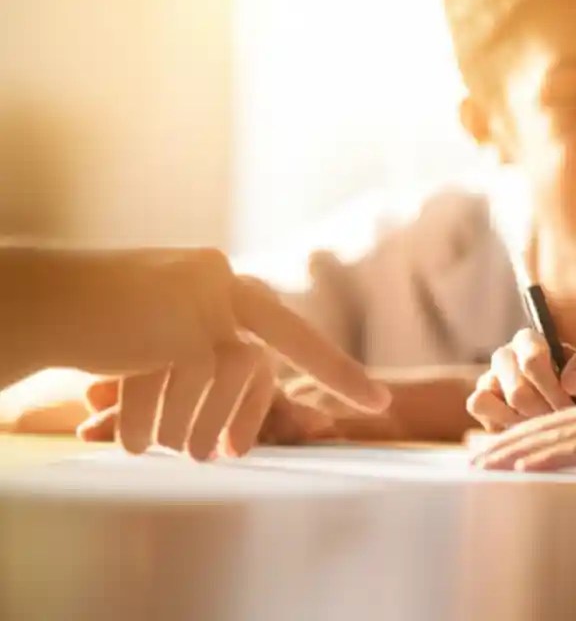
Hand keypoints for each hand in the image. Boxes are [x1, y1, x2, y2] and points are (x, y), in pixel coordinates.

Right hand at [33, 248, 389, 458]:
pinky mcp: (180, 322)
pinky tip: (131, 443)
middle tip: (288, 439)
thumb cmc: (98, 322)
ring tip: (177, 454)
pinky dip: (158, 421)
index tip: (378, 403)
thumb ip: (208, 345)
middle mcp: (222, 280)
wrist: (39, 299)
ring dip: (194, 426)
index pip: (288, 330)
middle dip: (311, 388)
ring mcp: (202, 297)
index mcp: (222, 281)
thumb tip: (244, 396)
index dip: (333, 370)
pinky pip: (191, 387)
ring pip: (226, 379)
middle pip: (277, 348)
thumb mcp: (164, 327)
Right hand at [466, 329, 575, 431]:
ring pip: (490, 400)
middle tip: (564, 423)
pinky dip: (501, 424)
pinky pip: (477, 406)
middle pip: (516, 391)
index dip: (551, 387)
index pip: (531, 357)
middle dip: (544, 414)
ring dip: (523, 422)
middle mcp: (505, 356)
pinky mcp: (480, 402)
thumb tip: (570, 382)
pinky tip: (525, 431)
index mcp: (531, 341)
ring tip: (546, 427)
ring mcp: (488, 379)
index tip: (572, 405)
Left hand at [470, 382, 575, 476]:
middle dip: (506, 441)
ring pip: (552, 434)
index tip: (492, 446)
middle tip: (471, 457)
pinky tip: (521, 466)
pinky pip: (575, 448)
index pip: (558, 418)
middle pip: (546, 423)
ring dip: (513, 451)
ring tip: (482, 465)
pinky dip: (544, 457)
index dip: (522, 432)